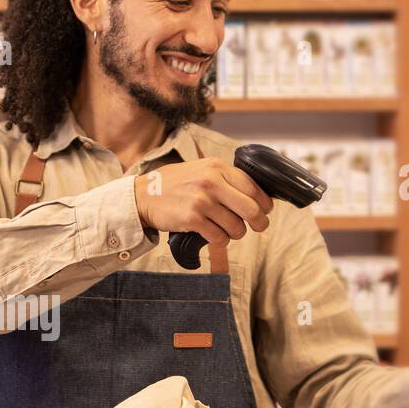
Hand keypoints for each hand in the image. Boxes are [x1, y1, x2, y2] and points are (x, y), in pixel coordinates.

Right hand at [134, 157, 272, 254]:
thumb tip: (253, 196)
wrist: (143, 195)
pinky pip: (219, 237)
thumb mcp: (201, 170)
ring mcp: (202, 201)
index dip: (264, 203)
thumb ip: (224, 178)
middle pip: (251, 209)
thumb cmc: (174, 184)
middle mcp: (211, 182)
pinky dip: (220, 240)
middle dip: (259, 222)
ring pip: (236, 227)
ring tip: (227, 231)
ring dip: (236, 233)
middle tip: (257, 227)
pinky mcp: (192, 219)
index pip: (253, 187)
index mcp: (217, 167)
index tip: (265, 211)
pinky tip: (214, 236)